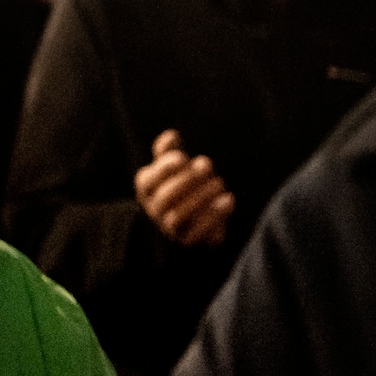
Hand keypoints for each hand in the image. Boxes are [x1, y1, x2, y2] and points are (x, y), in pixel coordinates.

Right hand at [133, 129, 234, 247]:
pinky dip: (213, 217)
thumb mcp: (175, 164)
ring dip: (201, 198)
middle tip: (207, 164)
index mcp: (147, 188)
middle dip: (186, 181)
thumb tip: (171, 135)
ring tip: (220, 182)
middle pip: (164, 198)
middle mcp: (154, 209)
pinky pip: (197, 234)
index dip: (165, 168)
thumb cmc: (182, 183)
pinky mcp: (187, 240)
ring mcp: (168, 227)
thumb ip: (170, 150)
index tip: (184, 158)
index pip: (148, 180)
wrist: (193, 217)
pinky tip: (228, 199)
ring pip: (178, 216)